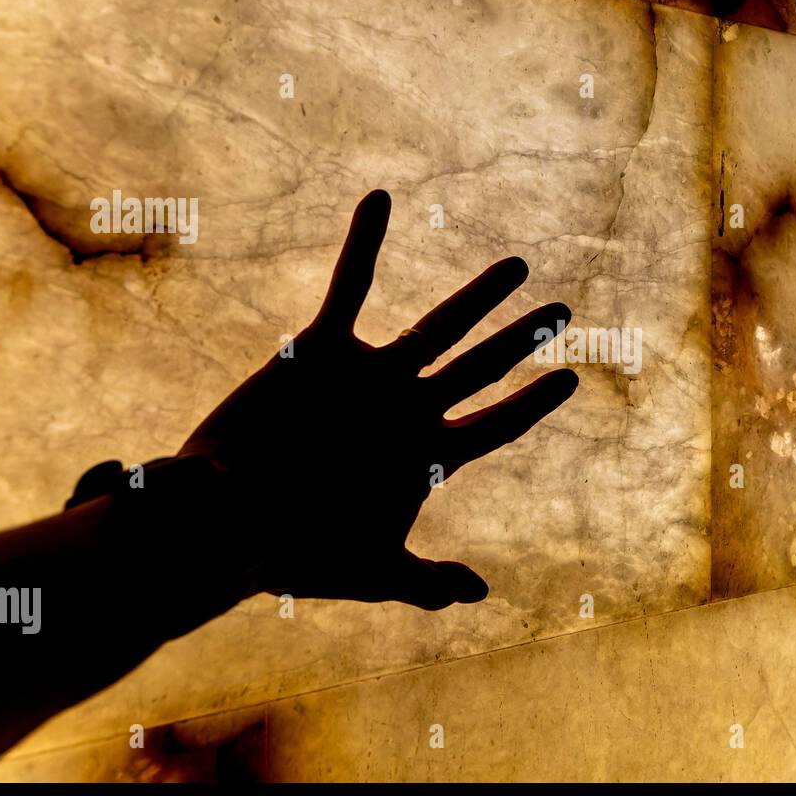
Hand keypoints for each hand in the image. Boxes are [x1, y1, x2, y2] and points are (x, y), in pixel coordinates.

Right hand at [180, 190, 577, 609]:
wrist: (223, 524)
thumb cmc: (297, 553)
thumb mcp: (370, 573)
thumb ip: (423, 582)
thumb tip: (480, 594)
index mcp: (428, 455)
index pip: (497, 424)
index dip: (534, 403)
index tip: (572, 378)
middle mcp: (409, 409)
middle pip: (482, 367)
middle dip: (522, 339)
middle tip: (563, 311)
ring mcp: (371, 377)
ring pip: (437, 326)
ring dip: (476, 296)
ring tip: (518, 267)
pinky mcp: (322, 349)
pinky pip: (349, 286)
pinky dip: (364, 244)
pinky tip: (380, 201)